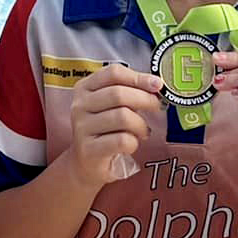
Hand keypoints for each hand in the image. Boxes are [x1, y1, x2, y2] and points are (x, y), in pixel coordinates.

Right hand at [66, 64, 159, 188]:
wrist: (87, 164)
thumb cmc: (106, 130)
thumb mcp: (113, 106)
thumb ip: (129, 91)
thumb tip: (156, 84)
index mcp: (85, 88)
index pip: (113, 73)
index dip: (138, 77)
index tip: (157, 85)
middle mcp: (80, 105)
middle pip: (119, 94)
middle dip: (145, 100)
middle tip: (157, 107)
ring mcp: (82, 128)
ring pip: (123, 117)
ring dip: (141, 125)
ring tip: (143, 131)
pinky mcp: (89, 149)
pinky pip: (122, 140)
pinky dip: (134, 142)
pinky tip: (132, 144)